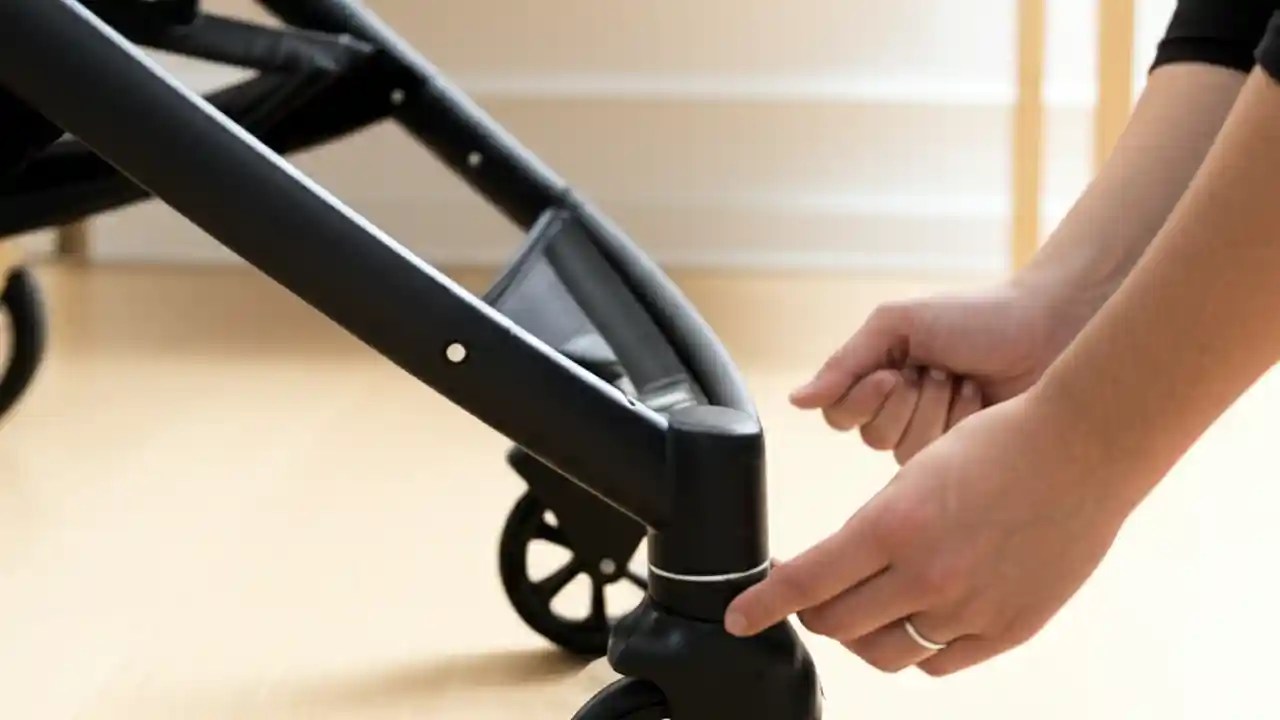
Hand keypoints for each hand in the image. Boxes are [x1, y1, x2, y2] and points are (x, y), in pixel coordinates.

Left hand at [724, 394, 1144, 675]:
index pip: (807, 582)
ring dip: (860, 636)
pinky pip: (939, 660)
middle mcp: (927, 574)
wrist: (1084, 449)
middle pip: (838, 624)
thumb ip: (875, 526)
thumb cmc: (998, 444)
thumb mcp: (915, 473)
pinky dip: (915, 646)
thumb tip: (838, 564)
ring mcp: (970, 608)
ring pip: (885, 652)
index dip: (764, 605)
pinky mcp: (1008, 628)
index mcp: (894, 525)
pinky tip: (913, 621)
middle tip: (810, 595)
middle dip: (812, 613)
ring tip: (861, 611)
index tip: (741, 617)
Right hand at [792, 280, 1095, 463]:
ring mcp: (937, 442)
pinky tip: (983, 402)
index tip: (894, 370)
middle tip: (939, 371)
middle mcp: (903, 415)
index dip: (861, 399)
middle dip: (908, 400)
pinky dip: (961, 425)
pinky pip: (942, 467)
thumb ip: (846, 361)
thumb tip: (796, 401)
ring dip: (937, 410)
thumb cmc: (977, 317)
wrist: (1049, 327)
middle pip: (872, 437)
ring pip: (906, 456)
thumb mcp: (899, 324)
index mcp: (880, 382)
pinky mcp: (970, 463)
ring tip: (964, 382)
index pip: (839, 414)